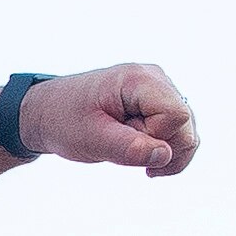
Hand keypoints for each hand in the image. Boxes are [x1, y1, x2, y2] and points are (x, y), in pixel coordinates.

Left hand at [23, 64, 197, 176]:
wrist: (49, 112)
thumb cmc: (65, 121)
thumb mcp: (91, 139)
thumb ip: (128, 148)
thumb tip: (165, 156)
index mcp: (139, 79)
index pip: (176, 116)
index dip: (155, 137)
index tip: (122, 136)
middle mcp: (156, 79)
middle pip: (186, 126)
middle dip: (158, 147)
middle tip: (120, 143)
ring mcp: (160, 90)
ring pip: (186, 133)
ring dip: (158, 150)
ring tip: (124, 145)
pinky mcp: (158, 104)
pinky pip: (178, 134)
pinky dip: (161, 150)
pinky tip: (140, 154)